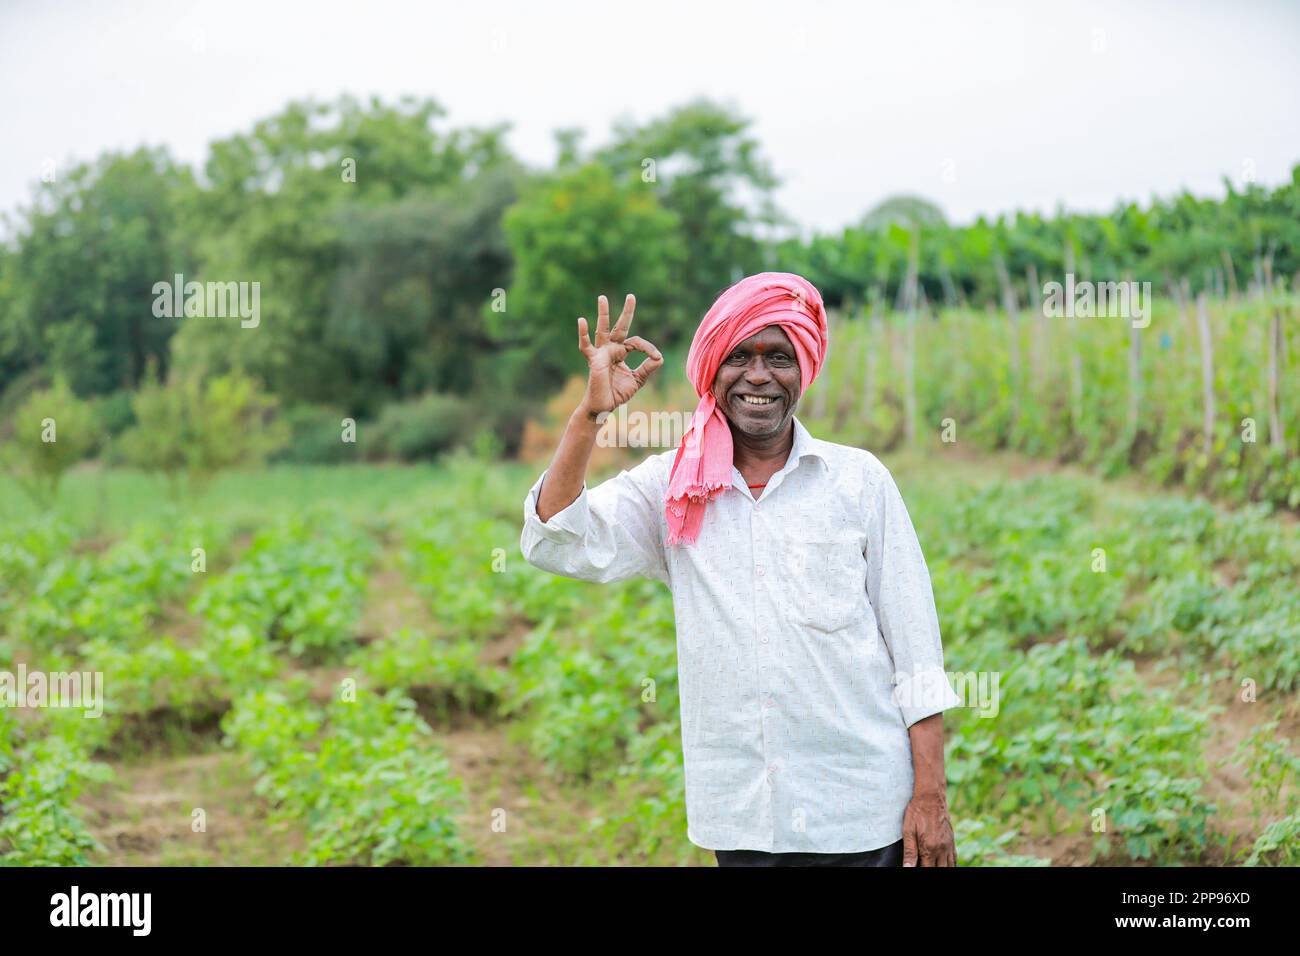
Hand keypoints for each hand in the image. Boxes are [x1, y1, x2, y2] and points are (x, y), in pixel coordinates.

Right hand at [577, 293, 662, 416]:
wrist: (603, 408)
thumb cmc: (617, 394)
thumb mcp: (637, 380)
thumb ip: (648, 368)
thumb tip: (660, 357)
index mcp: (621, 352)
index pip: (636, 342)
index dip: (647, 347)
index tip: (655, 356)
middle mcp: (611, 349)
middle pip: (620, 327)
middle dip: (626, 312)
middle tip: (631, 296)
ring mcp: (601, 353)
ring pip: (602, 329)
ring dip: (603, 313)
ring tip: (602, 297)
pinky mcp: (593, 360)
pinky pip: (586, 345)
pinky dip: (583, 334)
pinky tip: (581, 320)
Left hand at [901, 791, 955, 866]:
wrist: (931, 798)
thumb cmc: (917, 812)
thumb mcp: (908, 831)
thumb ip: (909, 852)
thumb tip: (907, 868)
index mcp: (929, 847)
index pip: (927, 869)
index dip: (920, 870)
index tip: (916, 867)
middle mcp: (941, 848)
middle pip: (939, 869)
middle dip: (931, 870)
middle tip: (924, 865)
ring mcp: (948, 845)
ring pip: (949, 866)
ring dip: (941, 868)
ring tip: (933, 865)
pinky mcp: (952, 841)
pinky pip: (954, 858)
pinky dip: (951, 864)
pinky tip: (944, 865)